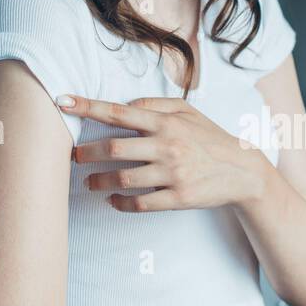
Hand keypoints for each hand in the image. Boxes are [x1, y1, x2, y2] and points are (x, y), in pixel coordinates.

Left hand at [57, 96, 269, 211]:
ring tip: (88, 182)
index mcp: (166, 122)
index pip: (119, 111)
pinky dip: (121, 203)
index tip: (62, 101)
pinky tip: (112, 199)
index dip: (87, 106)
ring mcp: (172, 173)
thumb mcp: (187, 111)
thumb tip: (125, 102)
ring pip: (123, 178)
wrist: (243, 171)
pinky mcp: (178, 198)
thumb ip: (155, 102)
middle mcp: (167, 145)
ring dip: (99, 180)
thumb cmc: (209, 138)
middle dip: (86, 152)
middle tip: (73, 156)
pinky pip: (140, 203)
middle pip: (114, 147)